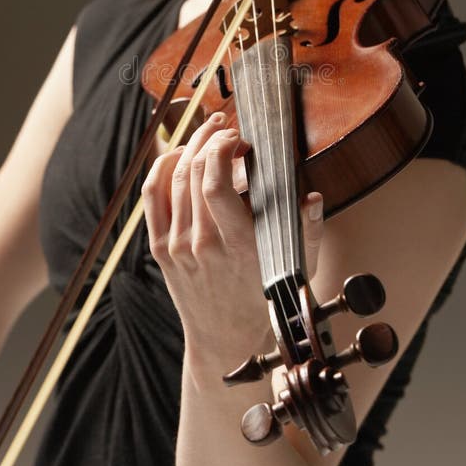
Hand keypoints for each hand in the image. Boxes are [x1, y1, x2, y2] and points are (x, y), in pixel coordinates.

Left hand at [142, 112, 323, 375]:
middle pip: (195, 172)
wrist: (226, 339)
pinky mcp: (160, 248)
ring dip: (191, 146)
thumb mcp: (298, 266)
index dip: (224, 150)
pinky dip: (163, 167)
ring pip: (173, 178)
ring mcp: (176, 246)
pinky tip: (180, 153)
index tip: (242, 140)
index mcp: (238, 245)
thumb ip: (309, 229)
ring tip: (209, 133)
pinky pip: (153, 195)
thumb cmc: (264, 298)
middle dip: (210, 138)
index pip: (216, 185)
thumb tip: (312, 196)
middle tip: (226, 127)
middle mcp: (202, 244)